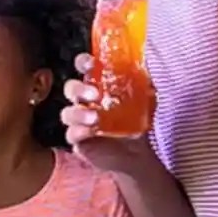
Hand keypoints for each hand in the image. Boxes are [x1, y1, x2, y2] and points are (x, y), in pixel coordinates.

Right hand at [61, 53, 152, 172]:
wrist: (141, 154)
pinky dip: (78, 131)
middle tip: (94, 95)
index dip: (83, 62)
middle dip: (78, 89)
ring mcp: (81, 121)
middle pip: (71, 88)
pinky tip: (91, 131)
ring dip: (78, 113)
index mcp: (99, 85)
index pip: (84, 68)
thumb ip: (145, 82)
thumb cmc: (141, 121)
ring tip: (94, 118)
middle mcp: (87, 101)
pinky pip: (71, 134)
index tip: (90, 63)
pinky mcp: (80, 140)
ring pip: (68, 113)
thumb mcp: (148, 98)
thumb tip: (149, 62)